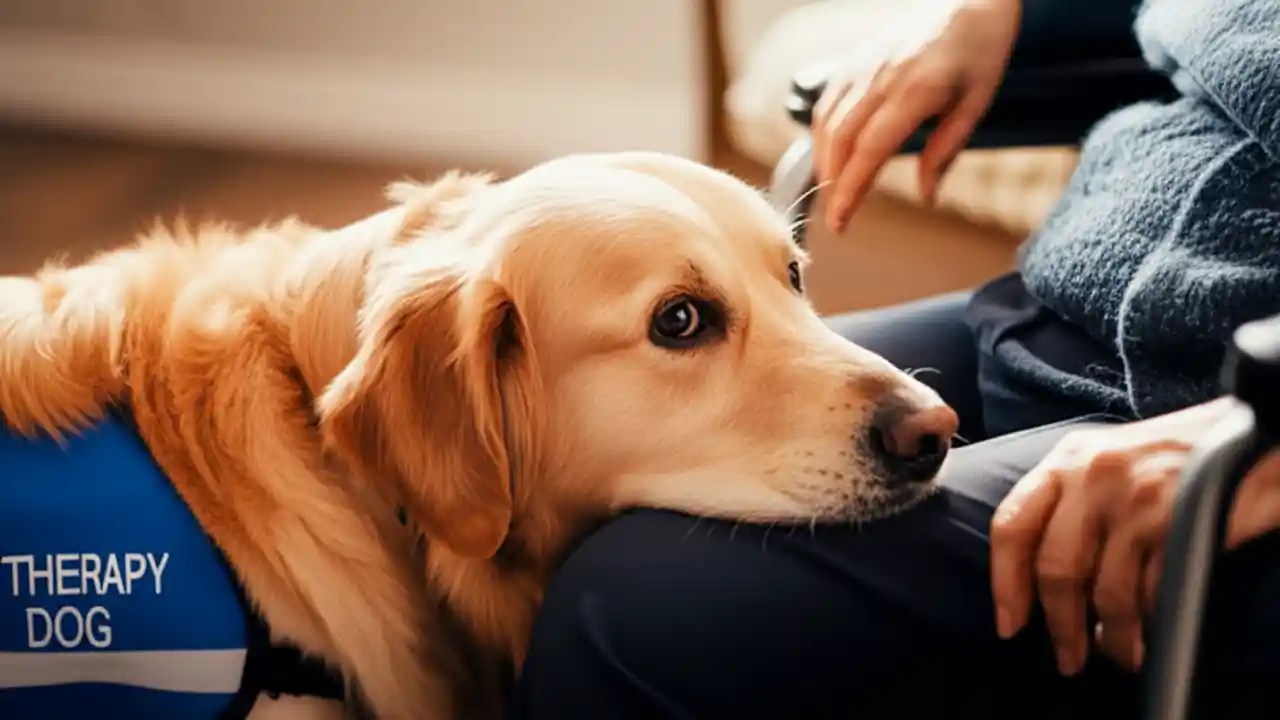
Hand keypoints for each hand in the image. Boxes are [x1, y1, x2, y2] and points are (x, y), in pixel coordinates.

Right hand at [811, 0, 1019, 232]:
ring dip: (824, 162)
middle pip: (840, 140)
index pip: (870, 150)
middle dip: (832, 184)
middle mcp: (881, 77)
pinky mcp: (854, 59)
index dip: (850, 190)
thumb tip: (927, 195)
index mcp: (915, 90)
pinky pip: (827, 102)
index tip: (841, 221)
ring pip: (826, 122)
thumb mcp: (976, 104)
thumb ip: (946, 150)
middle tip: (837, 218)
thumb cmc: (979, 51)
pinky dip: (822, 134)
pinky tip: (832, 155)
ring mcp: (862, 65)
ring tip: (833, 190)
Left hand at [990, 399, 1279, 675]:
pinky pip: (1150, 591)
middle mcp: (1093, 475)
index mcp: (1067, 458)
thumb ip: (1073, 500)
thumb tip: (1041, 572)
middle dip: (1058, 624)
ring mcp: (1136, 498)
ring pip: (1104, 589)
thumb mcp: (1111, 459)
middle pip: (1054, 567)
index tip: (1009, 622)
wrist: (1257, 432)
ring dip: (1109, 636)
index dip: (1005, 581)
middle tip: (1067, 658)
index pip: (1012, 524)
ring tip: (1118, 654)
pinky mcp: (1178, 521)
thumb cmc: (1182, 453)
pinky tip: (1151, 635)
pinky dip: (1147, 623)